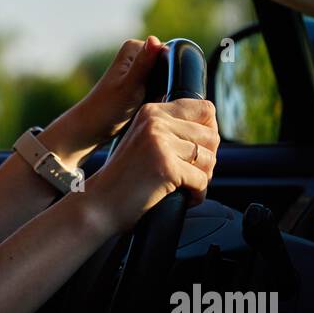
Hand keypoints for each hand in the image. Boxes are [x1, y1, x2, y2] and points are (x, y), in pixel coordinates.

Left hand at [43, 37, 166, 164]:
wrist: (92, 128)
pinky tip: (149, 109)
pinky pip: (162, 90)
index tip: (156, 91)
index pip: (169, 54)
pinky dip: (160, 99)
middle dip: (167, 85)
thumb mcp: (129, 86)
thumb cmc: (107, 108)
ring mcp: (140, 70)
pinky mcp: (142, 85)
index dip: (170, 74)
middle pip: (169, 67)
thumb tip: (154, 39)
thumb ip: (144, 64)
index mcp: (134, 47)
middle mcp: (138, 54)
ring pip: (167, 80)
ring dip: (164, 94)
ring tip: (148, 106)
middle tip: (151, 102)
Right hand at [82, 98, 218, 234]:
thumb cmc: (125, 178)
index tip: (199, 150)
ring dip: (203, 177)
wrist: (100, 203)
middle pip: (211, 135)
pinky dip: (197, 194)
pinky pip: (201, 180)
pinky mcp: (165, 167)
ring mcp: (160, 143)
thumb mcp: (145, 141)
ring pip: (209, 158)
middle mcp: (156, 121)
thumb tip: (213, 131)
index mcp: (152, 111)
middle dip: (207, 159)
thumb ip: (171, 130)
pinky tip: (184, 197)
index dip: (210, 131)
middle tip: (191, 174)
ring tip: (185, 186)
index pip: (205, 108)